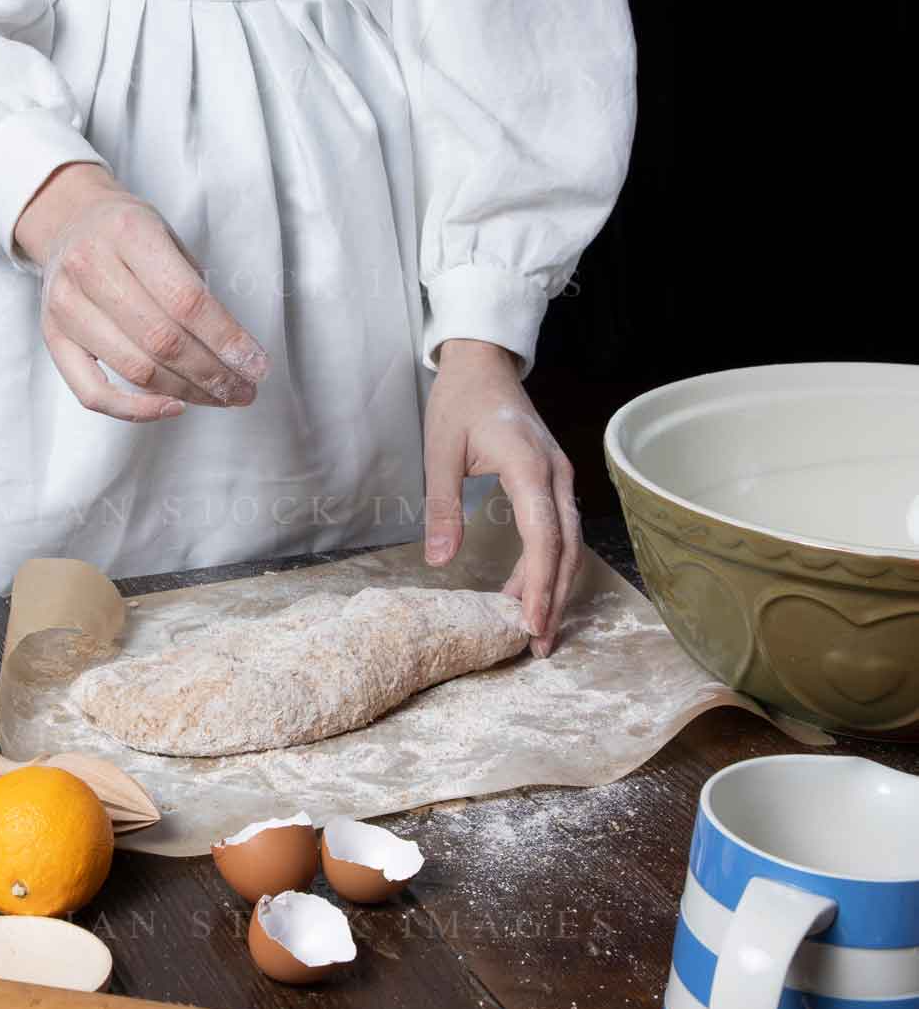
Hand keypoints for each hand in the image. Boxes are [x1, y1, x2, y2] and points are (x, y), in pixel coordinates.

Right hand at [15, 161, 269, 421]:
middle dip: (213, 374)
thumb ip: (197, 291)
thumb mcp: (170, 240)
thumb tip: (237, 355)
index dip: (227, 340)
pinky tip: (174, 406)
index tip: (257, 366)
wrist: (70, 222)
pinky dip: (135, 410)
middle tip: (245, 390)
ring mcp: (65, 305)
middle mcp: (90, 267)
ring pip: (135, 369)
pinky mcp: (53, 338)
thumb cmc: (131, 235)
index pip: (186, 300)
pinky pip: (92, 393)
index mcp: (129, 232)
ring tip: (221, 398)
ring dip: (187, 393)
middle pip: (162, 340)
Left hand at [423, 338, 581, 657]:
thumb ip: (444, 507)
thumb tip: (440, 561)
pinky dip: (550, 565)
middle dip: (553, 599)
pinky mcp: (555, 482)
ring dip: (554, 586)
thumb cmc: (460, 402)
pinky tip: (531, 591)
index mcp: (529, 466)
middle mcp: (556, 475)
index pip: (544, 537)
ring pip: (568, 543)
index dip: (539, 584)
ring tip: (535, 629)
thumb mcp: (440, 452)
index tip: (528, 623)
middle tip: (537, 645)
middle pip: (565, 548)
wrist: (483, 364)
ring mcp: (561, 478)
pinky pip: (561, 530)